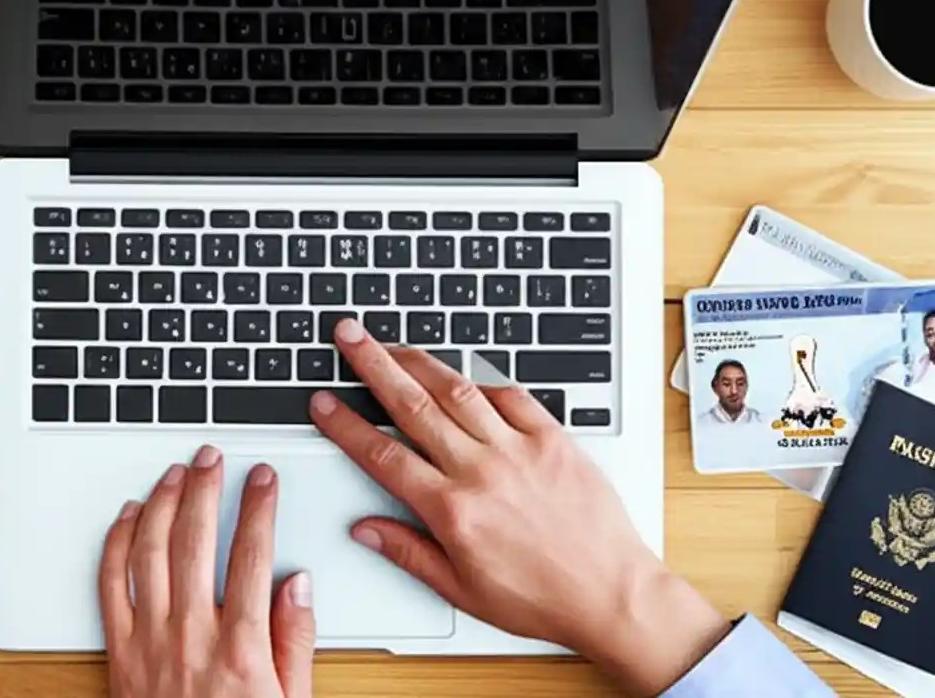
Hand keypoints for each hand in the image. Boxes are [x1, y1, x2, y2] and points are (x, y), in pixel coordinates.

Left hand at [99, 447, 315, 697]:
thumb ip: (297, 640)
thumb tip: (300, 584)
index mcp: (241, 648)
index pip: (252, 556)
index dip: (259, 508)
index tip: (264, 479)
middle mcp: (191, 637)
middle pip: (197, 542)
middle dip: (206, 489)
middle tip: (214, 458)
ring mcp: (149, 642)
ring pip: (151, 553)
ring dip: (163, 504)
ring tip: (177, 473)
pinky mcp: (120, 651)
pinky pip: (112, 584)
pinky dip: (118, 543)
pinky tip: (131, 516)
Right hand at [311, 320, 730, 695]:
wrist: (610, 593)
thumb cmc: (541, 599)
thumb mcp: (462, 590)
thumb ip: (409, 552)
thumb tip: (365, 528)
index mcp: (452, 510)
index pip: (382, 455)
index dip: (346, 425)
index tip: (324, 402)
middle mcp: (482, 471)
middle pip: (413, 405)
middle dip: (374, 365)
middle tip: (348, 336)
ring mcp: (520, 449)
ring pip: (459, 391)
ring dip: (421, 362)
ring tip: (394, 344)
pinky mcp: (555, 440)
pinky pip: (513, 397)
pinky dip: (485, 382)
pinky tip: (466, 375)